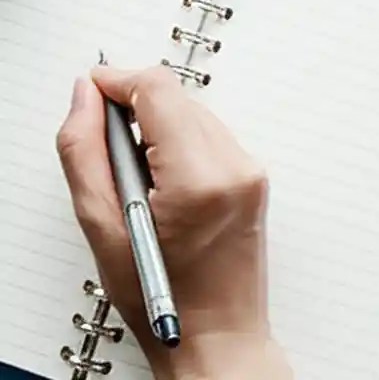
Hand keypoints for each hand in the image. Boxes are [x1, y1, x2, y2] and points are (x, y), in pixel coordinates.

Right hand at [56, 67, 292, 379]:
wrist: (217, 334)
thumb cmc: (164, 297)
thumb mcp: (101, 225)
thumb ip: (85, 151)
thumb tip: (86, 98)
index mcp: (200, 178)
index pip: (159, 91)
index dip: (118, 82)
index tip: (93, 90)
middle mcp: (235, 167)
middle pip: (178, 99)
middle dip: (135, 110)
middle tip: (106, 150)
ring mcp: (252, 171)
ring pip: (195, 115)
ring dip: (158, 130)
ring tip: (137, 183)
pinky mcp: (256, 178)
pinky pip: (211, 138)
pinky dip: (180, 148)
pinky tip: (163, 188)